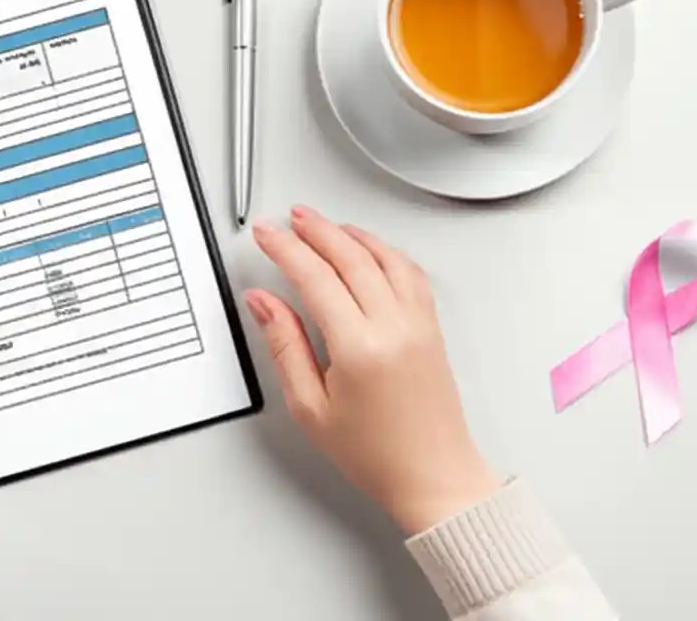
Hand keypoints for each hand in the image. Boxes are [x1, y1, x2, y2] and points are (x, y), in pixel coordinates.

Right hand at [246, 207, 499, 534]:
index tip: (267, 235)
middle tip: (290, 219)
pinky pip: (410, 272)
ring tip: (324, 225)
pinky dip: (385, 250)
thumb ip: (285, 346)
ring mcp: (418, 324)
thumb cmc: (376, 453)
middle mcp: (393, 327)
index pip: (315, 277)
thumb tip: (264, 303)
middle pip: (350, 257)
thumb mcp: (310, 407)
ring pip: (383, 257)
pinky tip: (369, 248)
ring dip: (350, 233)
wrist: (433, 476)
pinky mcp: (432, 327)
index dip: (285, 249)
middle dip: (315, 230)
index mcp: (360, 348)